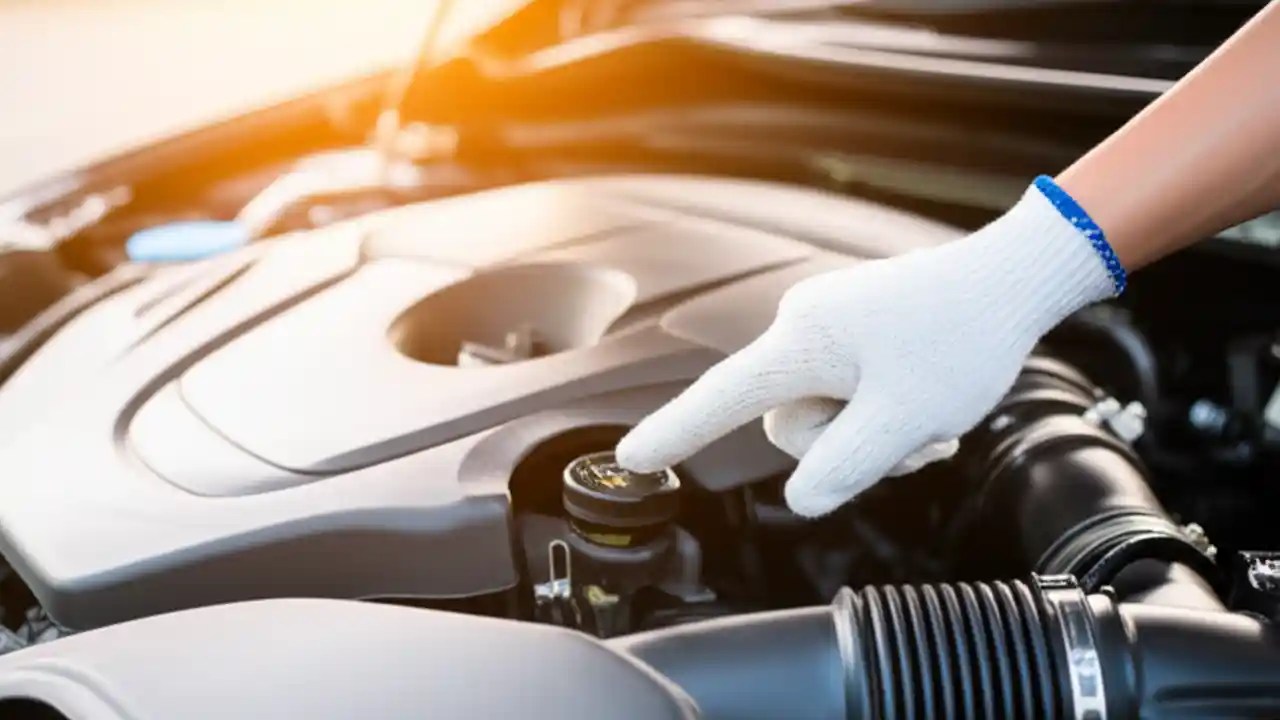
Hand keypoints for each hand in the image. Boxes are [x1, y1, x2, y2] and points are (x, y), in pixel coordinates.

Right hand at [617, 182, 1118, 516]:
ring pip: (825, 408)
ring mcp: (832, 322)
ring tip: (930, 419)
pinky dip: (883, 408)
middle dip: (845, 446)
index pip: (723, 398)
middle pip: (790, 420)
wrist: (1017, 276)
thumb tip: (800, 497)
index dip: (676, 433)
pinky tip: (929, 400)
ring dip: (874, 432)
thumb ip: (842, 467)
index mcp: (803, 343)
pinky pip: (849, 385)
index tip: (633, 456)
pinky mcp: (857, 326)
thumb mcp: (904, 421)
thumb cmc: (964, 339)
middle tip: (910, 439)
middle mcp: (805, 325)